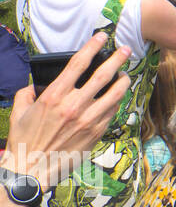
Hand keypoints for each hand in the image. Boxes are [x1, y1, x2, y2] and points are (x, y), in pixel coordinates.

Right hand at [0, 34, 129, 189]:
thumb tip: (34, 85)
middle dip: (117, 59)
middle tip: (125, 50)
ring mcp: (88, 120)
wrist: (31, 170)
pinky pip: (112, 112)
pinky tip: (116, 98)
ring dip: (123, 81)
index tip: (101, 36)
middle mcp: (74, 105)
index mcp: (54, 96)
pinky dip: (116, 102)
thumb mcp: (19, 113)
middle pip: (103, 75)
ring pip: (115, 94)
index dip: (92, 47)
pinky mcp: (96, 133)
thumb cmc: (23, 141)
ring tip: (126, 75)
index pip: (78, 64)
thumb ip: (26, 93)